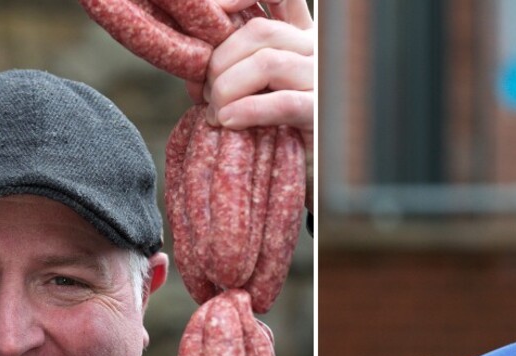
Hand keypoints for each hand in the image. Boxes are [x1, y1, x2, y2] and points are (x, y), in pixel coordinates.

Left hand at [189, 0, 313, 206]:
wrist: (318, 179)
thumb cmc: (281, 136)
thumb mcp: (258, 95)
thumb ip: (235, 70)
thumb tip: (192, 63)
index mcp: (301, 37)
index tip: (210, 10)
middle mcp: (317, 51)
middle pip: (260, 32)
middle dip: (220, 60)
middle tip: (204, 95)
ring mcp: (323, 80)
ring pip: (267, 62)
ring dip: (228, 88)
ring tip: (216, 114)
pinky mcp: (323, 114)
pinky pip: (282, 102)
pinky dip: (248, 111)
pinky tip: (229, 123)